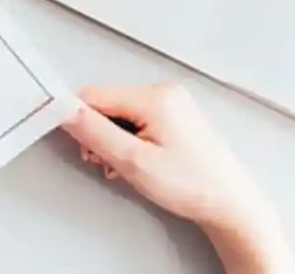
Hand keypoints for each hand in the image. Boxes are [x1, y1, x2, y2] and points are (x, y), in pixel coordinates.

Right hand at [62, 84, 294, 273]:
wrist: (229, 203)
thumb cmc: (191, 185)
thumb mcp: (134, 161)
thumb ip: (95, 132)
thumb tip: (65, 109)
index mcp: (155, 97)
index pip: (94, 94)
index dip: (79, 120)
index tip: (80, 144)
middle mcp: (164, 92)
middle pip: (108, 103)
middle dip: (99, 134)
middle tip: (106, 163)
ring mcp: (171, 104)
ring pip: (121, 114)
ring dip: (113, 141)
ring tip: (125, 167)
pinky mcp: (175, 117)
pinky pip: (137, 120)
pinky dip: (129, 141)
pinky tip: (137, 162)